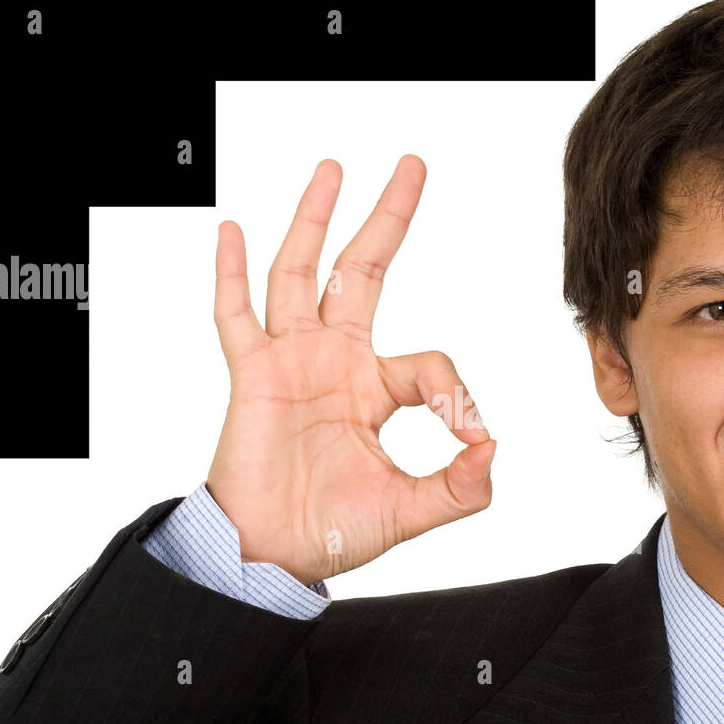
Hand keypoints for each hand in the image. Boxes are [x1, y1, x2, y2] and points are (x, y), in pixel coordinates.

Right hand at [205, 155, 496, 585]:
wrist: (271, 556)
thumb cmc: (331, 531)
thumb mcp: (409, 511)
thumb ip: (457, 488)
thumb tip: (493, 451)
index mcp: (376, 390)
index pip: (430, 365)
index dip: (458, 397)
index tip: (470, 436)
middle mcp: (336, 363)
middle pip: (364, 272)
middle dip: (389, 219)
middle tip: (413, 167)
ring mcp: (292, 363)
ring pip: (301, 274)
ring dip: (316, 220)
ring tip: (333, 169)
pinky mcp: (253, 376)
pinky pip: (236, 317)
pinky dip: (231, 275)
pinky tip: (232, 231)